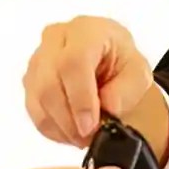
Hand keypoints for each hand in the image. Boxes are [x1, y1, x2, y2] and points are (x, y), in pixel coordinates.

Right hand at [23, 16, 152, 145]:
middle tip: (88, 137)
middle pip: (49, 82)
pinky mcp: (30, 79)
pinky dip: (51, 128)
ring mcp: (38, 58)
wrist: (107, 58)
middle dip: (69, 118)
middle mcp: (55, 39)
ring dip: (60, 126)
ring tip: (83, 137)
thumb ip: (125, 90)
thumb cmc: (122, 61)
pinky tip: (70, 133)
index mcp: (86, 31)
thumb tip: (106, 109)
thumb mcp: (138, 73)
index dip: (80, 98)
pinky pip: (33, 109)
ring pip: (38, 98)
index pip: (73, 62)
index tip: (90, 125)